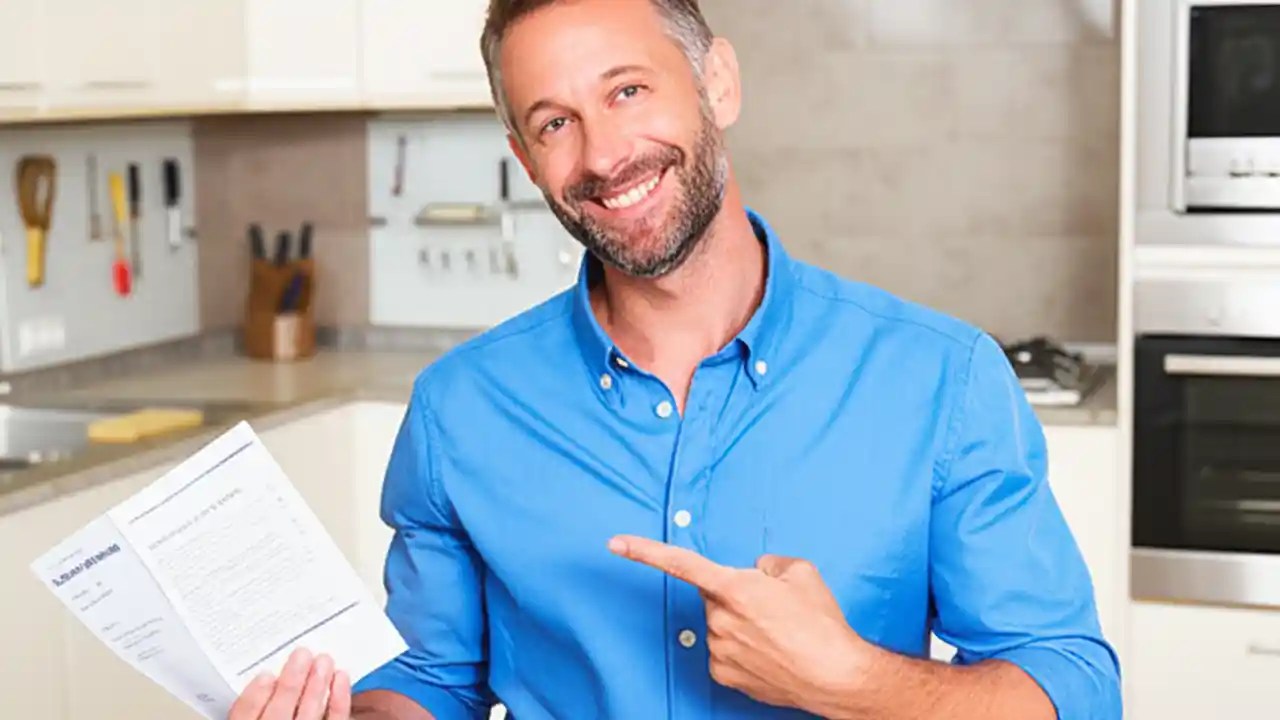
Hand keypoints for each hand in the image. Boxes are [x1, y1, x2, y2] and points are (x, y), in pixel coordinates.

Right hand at [228, 647, 351, 719]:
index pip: (243, 719)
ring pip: (308, 718)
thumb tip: (264, 683)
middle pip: (277, 716)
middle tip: (302, 655)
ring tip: (324, 661)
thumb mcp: (253, 718)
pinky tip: (340, 679)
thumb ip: (253, 712)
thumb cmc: (277, 718)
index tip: (264, 675)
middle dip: (291, 683)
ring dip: (316, 687)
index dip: (253, 697)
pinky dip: (339, 701)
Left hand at [609, 536, 869, 713]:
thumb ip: (769, 563)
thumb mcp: (801, 572)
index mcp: (733, 587)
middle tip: (771, 608)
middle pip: (713, 595)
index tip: (615, 543)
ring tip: (776, 633)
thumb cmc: (821, 623)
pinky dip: (740, 649)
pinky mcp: (722, 674)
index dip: (644, 551)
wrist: (835, 675)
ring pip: (719, 624)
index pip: (679, 563)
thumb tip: (756, 572)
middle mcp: (719, 618)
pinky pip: (723, 651)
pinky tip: (766, 652)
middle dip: (734, 595)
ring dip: (739, 623)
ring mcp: (718, 649)